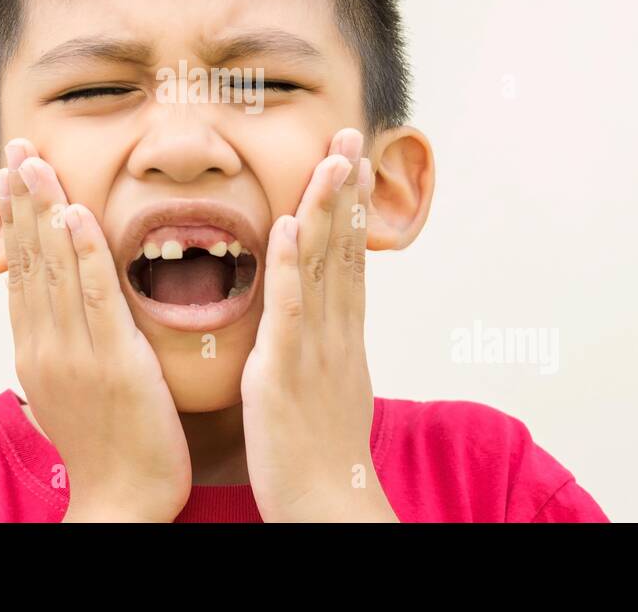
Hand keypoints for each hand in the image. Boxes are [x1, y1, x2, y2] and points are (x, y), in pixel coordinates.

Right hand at [0, 138, 191, 521]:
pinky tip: (76, 213)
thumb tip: (60, 312)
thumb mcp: (72, 388)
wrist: (121, 501)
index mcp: (35, 349)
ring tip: (36, 161)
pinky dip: (83, 252)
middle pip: (29, 258)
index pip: (22, 270)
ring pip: (53, 268)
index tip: (13, 173)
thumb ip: (66, 344)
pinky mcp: (112, 362)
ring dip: (44, 208)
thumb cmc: (108, 444)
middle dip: (22, 199)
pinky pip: (95, 297)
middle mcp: (45, 345)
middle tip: (17, 146)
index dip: (16, 219)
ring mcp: (75, 352)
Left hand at [239, 128, 398, 521]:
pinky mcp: (284, 370)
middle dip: (347, 188)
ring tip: (331, 156)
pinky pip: (289, 309)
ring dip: (325, 207)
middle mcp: (335, 333)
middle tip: (352, 133)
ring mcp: (313, 348)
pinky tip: (289, 224)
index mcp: (342, 336)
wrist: (328, 504)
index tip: (354, 160)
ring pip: (323, 265)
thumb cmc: (320, 453)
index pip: (350, 257)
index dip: (352, 206)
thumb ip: (326, 345)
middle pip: (344, 247)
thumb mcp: (331, 386)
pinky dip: (290, 264)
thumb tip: (327, 319)